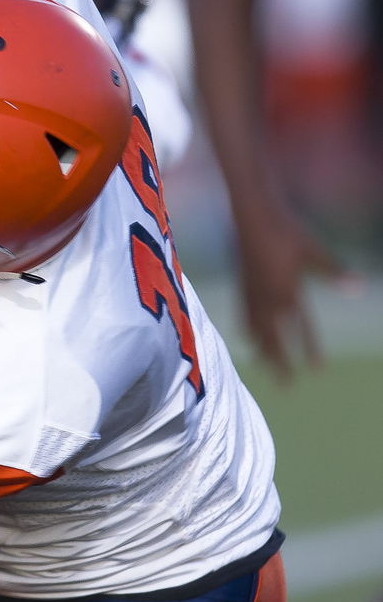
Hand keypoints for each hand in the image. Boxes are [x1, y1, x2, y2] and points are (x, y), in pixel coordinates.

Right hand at [235, 206, 355, 380]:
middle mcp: (268, 298)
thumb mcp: (314, 251)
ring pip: (256, 330)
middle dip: (280, 362)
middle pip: (275, 338)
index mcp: (288, 292)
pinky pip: (243, 314)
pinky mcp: (242, 284)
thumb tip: (359, 287)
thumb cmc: (287, 230)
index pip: (302, 328)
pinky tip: (246, 336)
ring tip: (263, 365)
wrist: (252, 215)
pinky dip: (247, 328)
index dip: (310, 348)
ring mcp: (251, 292)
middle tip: (286, 385)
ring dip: (262, 349)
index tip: (317, 369)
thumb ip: (334, 272)